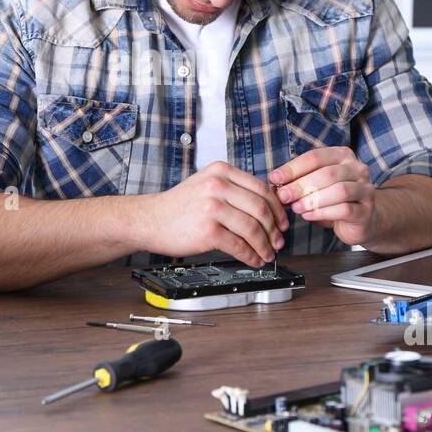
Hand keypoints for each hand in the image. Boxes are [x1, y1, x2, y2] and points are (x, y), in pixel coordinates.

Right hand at [135, 161, 289, 267]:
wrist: (149, 219)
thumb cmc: (178, 206)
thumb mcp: (206, 184)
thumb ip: (233, 189)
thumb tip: (267, 207)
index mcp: (221, 171)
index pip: (262, 188)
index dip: (277, 209)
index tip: (282, 222)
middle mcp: (218, 185)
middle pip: (261, 208)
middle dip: (275, 229)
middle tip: (279, 241)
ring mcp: (212, 207)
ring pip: (253, 228)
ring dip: (265, 245)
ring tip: (268, 254)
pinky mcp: (207, 230)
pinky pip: (239, 245)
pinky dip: (251, 255)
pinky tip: (253, 260)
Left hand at [270, 146, 378, 246]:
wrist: (361, 220)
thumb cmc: (334, 200)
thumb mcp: (316, 185)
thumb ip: (300, 181)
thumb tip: (275, 182)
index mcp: (342, 155)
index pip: (315, 157)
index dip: (293, 168)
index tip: (274, 178)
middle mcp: (357, 168)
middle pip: (327, 173)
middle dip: (301, 185)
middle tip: (283, 196)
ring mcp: (365, 189)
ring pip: (339, 190)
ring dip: (313, 199)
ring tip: (296, 208)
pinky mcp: (366, 210)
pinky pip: (345, 209)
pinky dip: (323, 213)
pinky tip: (308, 216)